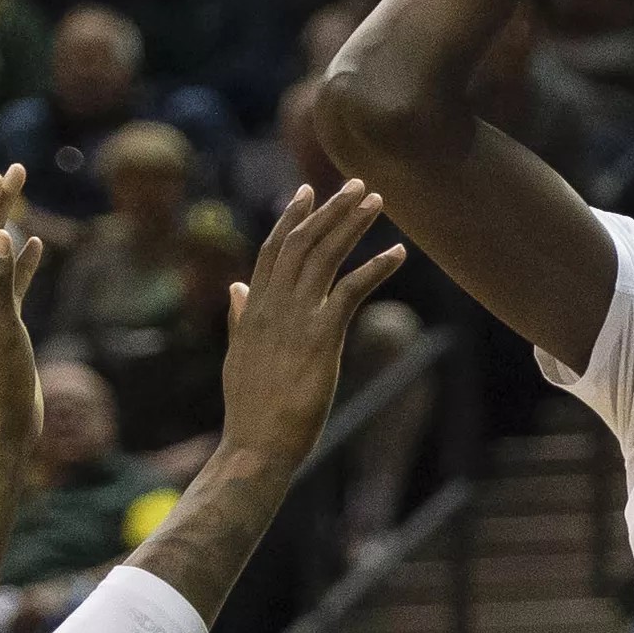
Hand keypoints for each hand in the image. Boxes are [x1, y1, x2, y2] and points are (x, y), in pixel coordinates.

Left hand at [0, 167, 44, 458]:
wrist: (4, 430)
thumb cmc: (3, 384)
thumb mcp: (5, 329)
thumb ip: (0, 282)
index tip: (5, 175)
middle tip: (16, 171)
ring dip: (5, 225)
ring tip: (20, 196)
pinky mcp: (8, 329)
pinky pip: (13, 284)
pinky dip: (24, 260)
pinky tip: (38, 246)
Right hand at [219, 181, 406, 468]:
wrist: (255, 447)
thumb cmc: (250, 410)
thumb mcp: (239, 356)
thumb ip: (239, 317)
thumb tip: (235, 288)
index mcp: (253, 309)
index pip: (273, 250)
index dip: (292, 218)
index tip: (308, 191)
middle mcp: (272, 306)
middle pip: (302, 242)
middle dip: (330, 210)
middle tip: (357, 185)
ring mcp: (295, 319)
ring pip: (324, 256)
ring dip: (352, 225)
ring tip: (377, 201)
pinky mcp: (320, 337)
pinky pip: (351, 289)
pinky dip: (376, 266)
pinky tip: (398, 253)